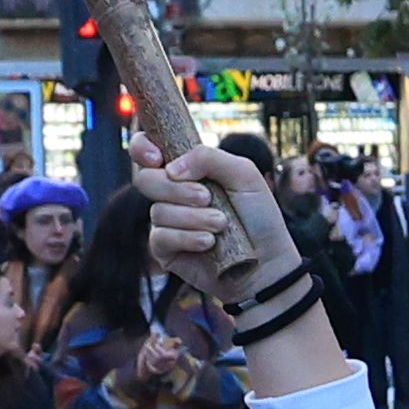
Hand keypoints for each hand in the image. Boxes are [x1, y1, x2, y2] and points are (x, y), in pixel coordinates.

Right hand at [141, 146, 303, 313]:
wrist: (266, 261)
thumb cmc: (258, 215)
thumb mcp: (243, 174)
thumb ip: (209, 157)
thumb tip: (171, 169)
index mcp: (187, 169)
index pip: (146, 149)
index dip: (142, 148)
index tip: (156, 158)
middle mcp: (172, 193)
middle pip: (145, 180)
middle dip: (175, 189)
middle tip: (206, 197)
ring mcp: (167, 221)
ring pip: (158, 211)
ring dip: (193, 217)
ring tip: (221, 225)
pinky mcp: (165, 249)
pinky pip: (160, 237)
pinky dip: (187, 238)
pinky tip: (208, 243)